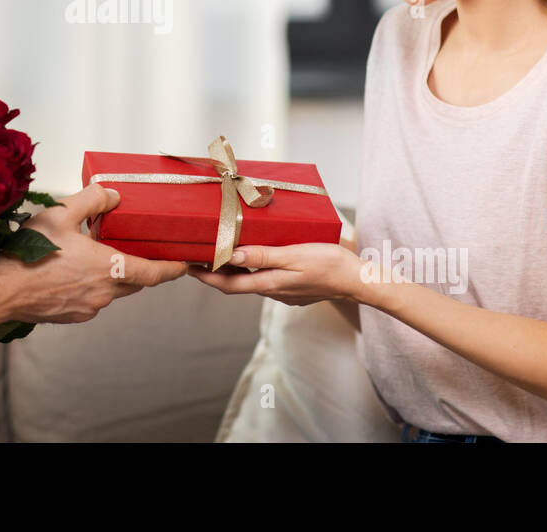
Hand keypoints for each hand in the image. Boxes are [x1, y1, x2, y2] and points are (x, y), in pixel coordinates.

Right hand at [0, 183, 187, 323]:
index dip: (171, 269)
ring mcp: (88, 307)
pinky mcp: (72, 315)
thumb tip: (112, 195)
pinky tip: (73, 271)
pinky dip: (92, 285)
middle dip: (139, 267)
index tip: (183, 265)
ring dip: (112, 276)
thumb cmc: (28, 254)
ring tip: (96, 255)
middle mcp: (103, 293)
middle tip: (136, 249)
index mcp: (107, 268)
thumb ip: (92, 199)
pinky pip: (92, 299)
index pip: (152, 273)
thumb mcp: (61, 213)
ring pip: (112, 291)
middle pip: (134, 282)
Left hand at [188, 241, 369, 306]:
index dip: (206, 277)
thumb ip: (263, 256)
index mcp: (270, 284)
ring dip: (234, 271)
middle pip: (237, 285)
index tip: (188, 268)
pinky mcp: (294, 288)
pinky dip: (253, 270)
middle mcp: (273, 291)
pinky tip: (254, 257)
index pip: (229, 284)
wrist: (358, 280)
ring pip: (252, 282)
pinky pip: (266, 279)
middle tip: (197, 258)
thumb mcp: (294, 255)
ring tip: (220, 254)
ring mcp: (284, 292)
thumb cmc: (329, 264)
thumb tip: (232, 256)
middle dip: (215, 274)